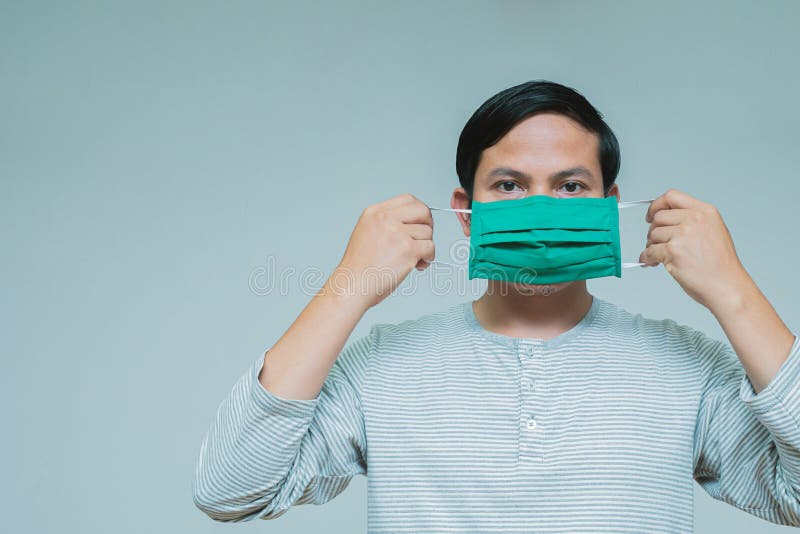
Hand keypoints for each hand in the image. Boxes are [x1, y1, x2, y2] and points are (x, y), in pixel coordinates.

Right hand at [332, 193, 434, 308]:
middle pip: (422, 210)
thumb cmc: (359, 267)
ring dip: (426, 246)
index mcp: (374, 212)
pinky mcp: (407, 249)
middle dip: (428, 225)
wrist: (351, 285)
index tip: (420, 223)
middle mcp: (385, 219)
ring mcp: (397, 233)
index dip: (419, 211)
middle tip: (423, 239)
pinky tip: (418, 264)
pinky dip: (429, 257)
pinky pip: (430, 247)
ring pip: (427, 232)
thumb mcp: (367, 232)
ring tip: (415, 259)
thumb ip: (387, 223)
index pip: (408, 199)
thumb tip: (413, 224)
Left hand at [639, 189, 750, 310]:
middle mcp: (694, 219)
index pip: (672, 196)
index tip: (650, 215)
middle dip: (653, 231)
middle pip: (658, 217)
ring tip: (659, 256)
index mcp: (705, 211)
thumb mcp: (714, 231)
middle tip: (656, 243)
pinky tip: (652, 262)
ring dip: (651, 246)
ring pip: (653, 234)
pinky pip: (650, 251)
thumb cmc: (720, 265)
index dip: (656, 205)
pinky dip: (647, 258)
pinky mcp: (673, 251)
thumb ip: (693, 221)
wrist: (726, 285)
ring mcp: (683, 234)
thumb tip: (669, 220)